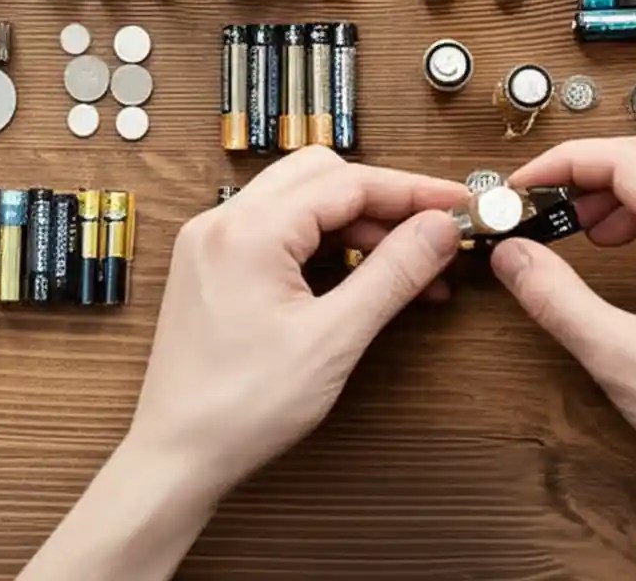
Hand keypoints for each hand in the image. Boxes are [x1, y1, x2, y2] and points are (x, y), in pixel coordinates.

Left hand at [129, 148, 467, 493]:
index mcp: (247, 231)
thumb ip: (392, 274)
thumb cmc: (241, 407)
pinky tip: (364, 277)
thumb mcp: (334, 339)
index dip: (412, 191)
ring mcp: (213, 244)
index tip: (458, 204)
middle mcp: (222, 223)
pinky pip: (280, 232)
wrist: (177, 458)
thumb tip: (439, 228)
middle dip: (385, 201)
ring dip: (358, 224)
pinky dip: (326, 245)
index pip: (348, 183)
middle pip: (322, 177)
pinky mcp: (214, 268)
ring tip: (410, 266)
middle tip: (434, 232)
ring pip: (302, 203)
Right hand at [490, 135, 635, 496]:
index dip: (564, 164)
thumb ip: (556, 297)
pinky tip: (616, 245)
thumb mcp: (617, 356)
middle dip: (588, 169)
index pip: (625, 159)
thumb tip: (513, 255)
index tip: (524, 188)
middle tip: (543, 201)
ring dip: (616, 188)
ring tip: (576, 227)